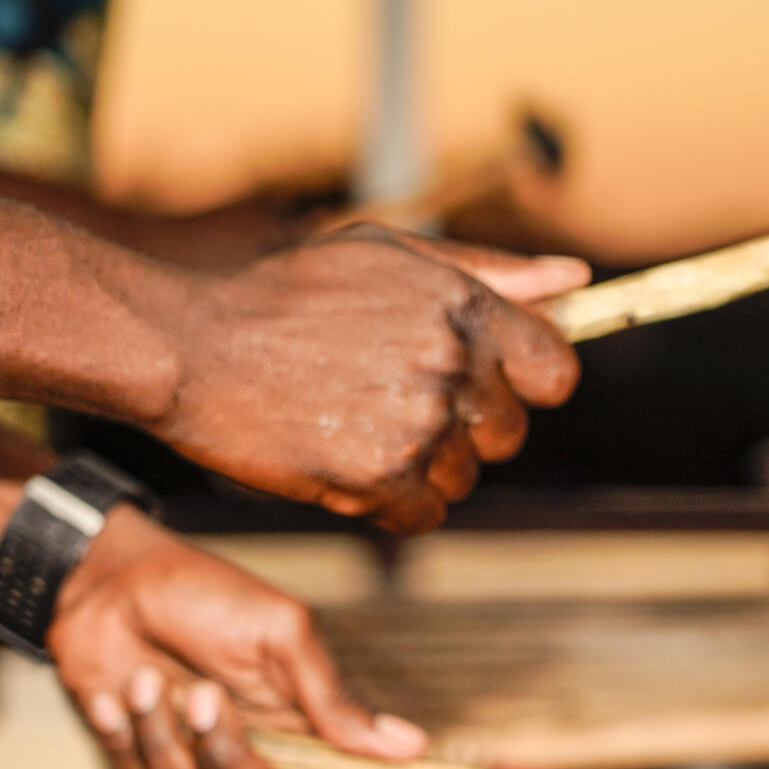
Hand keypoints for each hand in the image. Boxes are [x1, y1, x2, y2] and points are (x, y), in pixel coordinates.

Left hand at [48, 507, 423, 768]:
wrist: (104, 581)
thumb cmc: (201, 593)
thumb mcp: (279, 630)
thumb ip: (332, 694)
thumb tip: (409, 746)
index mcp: (302, 721)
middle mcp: (258, 751)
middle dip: (223, 757)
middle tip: (199, 692)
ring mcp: (197, 764)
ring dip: (162, 739)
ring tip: (144, 678)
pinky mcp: (142, 766)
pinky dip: (122, 739)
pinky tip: (114, 694)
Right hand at [157, 224, 586, 532]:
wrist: (191, 349)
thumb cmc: (284, 294)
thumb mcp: (386, 252)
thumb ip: (489, 270)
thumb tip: (577, 281)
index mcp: (461, 304)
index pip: (555, 370)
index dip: (525, 384)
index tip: (488, 386)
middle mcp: (449, 363)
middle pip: (507, 433)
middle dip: (462, 428)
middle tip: (392, 402)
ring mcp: (417, 424)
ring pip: (463, 478)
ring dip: (421, 467)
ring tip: (357, 426)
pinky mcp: (378, 478)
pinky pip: (422, 516)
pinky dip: (389, 504)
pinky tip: (344, 463)